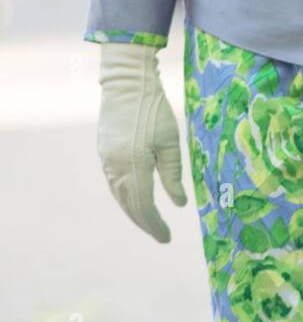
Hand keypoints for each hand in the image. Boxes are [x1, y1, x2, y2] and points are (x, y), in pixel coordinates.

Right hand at [97, 42, 187, 242]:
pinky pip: (114, 184)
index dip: (155, 225)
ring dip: (134, 212)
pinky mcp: (104, 152)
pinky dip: (126, 197)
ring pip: (119, 196)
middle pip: (129, 205)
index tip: (167, 238)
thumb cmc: (154, 108)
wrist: (126, 83)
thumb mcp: (170, 141)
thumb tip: (179, 204)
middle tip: (161, 235)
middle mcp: (115, 168)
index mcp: (133, 166)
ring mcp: (106, 160)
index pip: (143, 206)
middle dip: (145, 223)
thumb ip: (172, 174)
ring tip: (150, 222)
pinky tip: (135, 200)